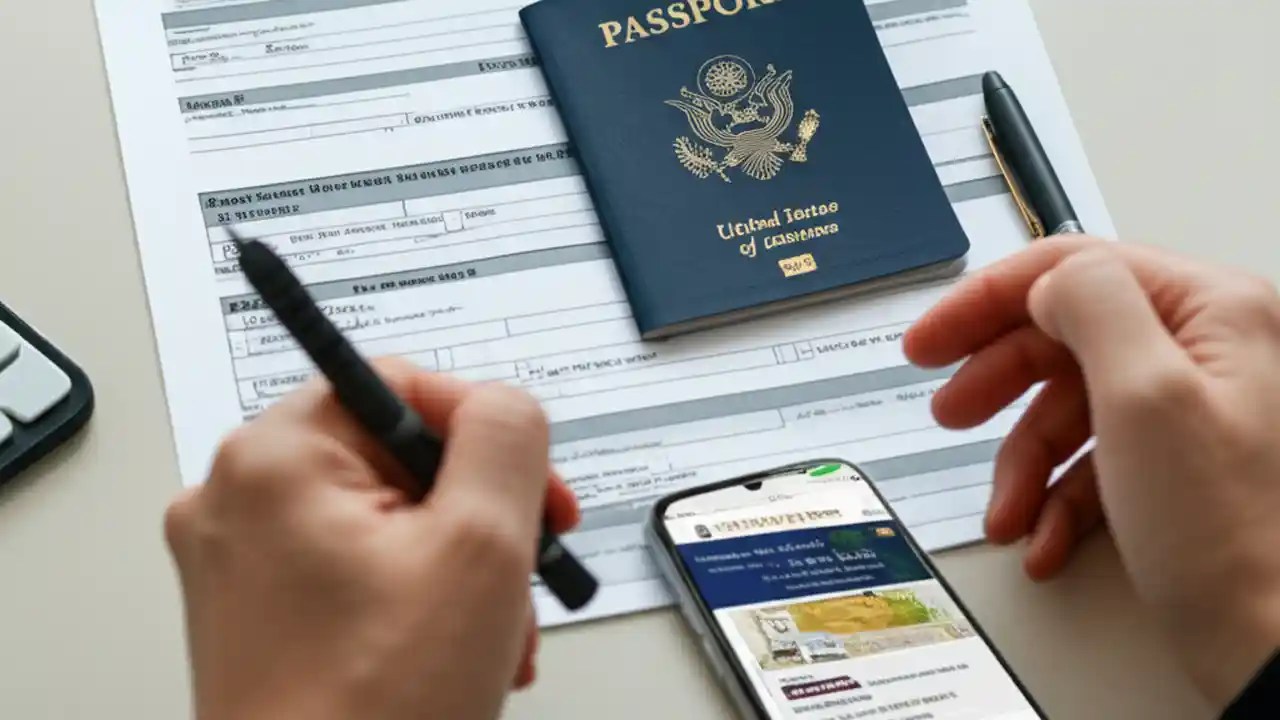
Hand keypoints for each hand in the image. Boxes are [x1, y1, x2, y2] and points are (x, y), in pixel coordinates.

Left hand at [163, 358, 579, 719]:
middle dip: (480, 518)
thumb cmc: (374, 711)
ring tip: (489, 634)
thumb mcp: (481, 547)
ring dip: (457, 567)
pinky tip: (451, 650)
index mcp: (276, 459)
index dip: (486, 433)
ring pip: (386, 518)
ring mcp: (241, 559)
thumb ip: (505, 439)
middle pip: (399, 458)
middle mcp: (239, 498)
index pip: (403, 385)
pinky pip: (354, 568)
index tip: (535, 493)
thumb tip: (504, 403)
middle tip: (520, 573)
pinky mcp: (255, 610)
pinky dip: (414, 597)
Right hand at [904, 236, 1279, 707]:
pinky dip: (1058, 499)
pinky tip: (1045, 535)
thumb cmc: (1237, 536)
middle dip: (999, 383)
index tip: (932, 339)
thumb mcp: (1146, 397)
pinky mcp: (1179, 468)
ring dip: (1025, 461)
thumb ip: (1091, 308)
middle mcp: (1205, 351)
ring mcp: (1191, 411)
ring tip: (1006, 508)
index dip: (987, 301)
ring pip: (1072, 408)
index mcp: (1210, 312)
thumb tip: (1048, 284)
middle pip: (1066, 338)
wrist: (1276, 653)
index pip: (1075, 269)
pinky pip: (1095, 462)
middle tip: (949, 410)